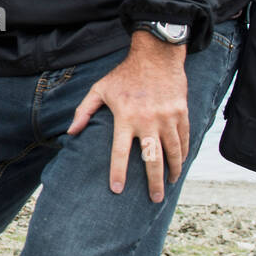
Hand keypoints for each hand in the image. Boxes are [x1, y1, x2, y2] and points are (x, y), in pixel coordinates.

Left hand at [67, 32, 189, 201]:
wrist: (156, 56)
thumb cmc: (124, 74)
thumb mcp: (99, 89)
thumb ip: (84, 111)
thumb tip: (71, 132)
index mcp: (125, 118)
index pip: (120, 152)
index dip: (118, 173)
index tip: (117, 190)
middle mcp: (148, 121)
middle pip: (152, 159)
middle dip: (153, 183)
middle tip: (154, 199)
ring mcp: (168, 118)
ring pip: (173, 152)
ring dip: (172, 171)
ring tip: (169, 184)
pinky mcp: (182, 113)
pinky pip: (184, 138)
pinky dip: (183, 153)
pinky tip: (180, 163)